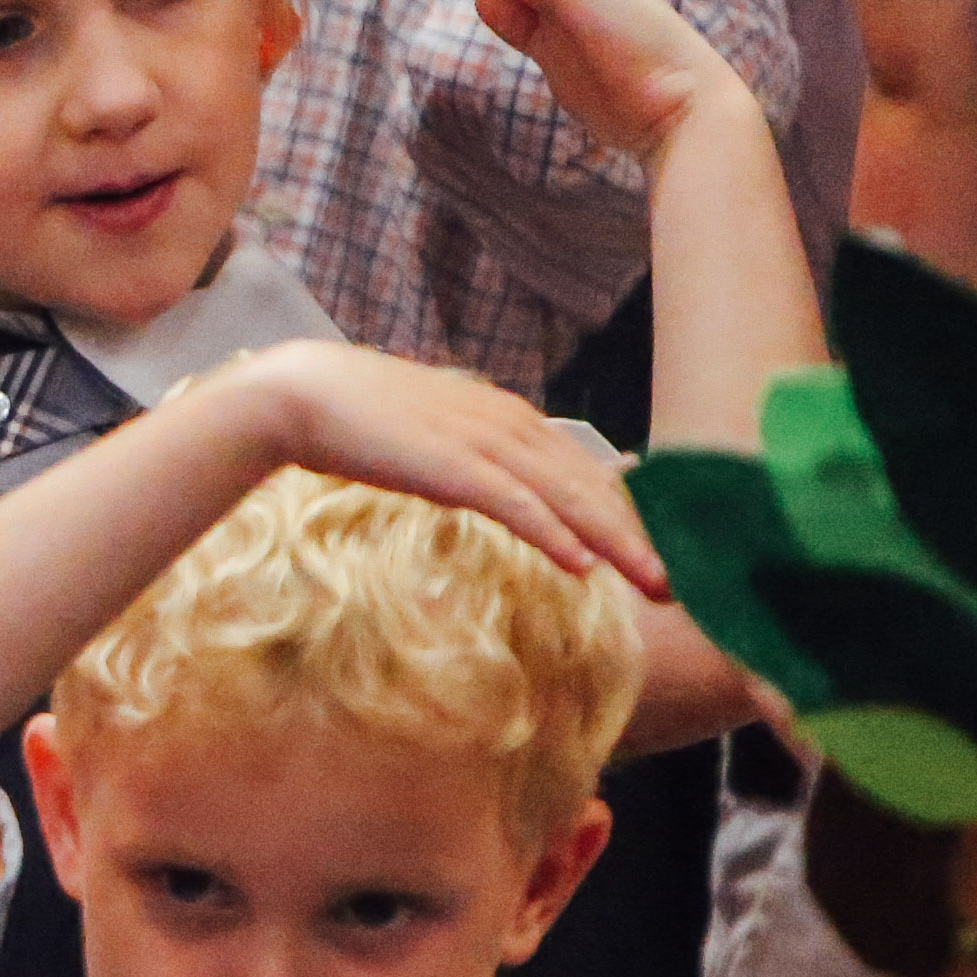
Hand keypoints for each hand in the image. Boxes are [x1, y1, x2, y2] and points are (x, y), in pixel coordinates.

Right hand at [198, 338, 664, 589]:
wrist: (302, 394)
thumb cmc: (357, 419)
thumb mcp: (434, 438)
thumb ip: (472, 460)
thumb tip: (493, 491)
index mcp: (508, 416)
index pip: (582, 471)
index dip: (622, 514)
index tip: (649, 553)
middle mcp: (510, 424)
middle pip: (591, 486)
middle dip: (637, 536)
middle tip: (674, 582)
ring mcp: (484, 443)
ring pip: (567, 497)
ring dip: (615, 542)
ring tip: (651, 580)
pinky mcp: (454, 466)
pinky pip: (516, 504)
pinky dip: (552, 533)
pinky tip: (580, 565)